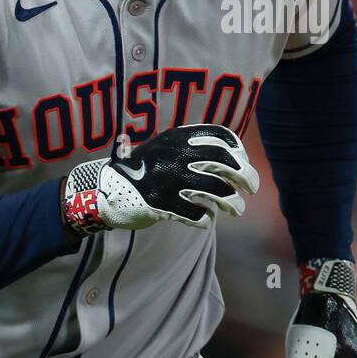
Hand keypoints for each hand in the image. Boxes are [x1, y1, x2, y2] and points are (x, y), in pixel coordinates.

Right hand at [62, 124, 258, 234]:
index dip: (238, 150)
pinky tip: (207, 220)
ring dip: (231, 202)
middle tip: (252, 187)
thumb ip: (192, 148)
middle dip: (244, 176)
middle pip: (223, 163)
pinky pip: (195, 215)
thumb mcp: (164, 147)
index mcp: (177, 138)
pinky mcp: (160, 205)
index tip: (244, 161)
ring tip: (236, 209)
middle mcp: (175, 156)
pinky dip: (206, 220)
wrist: (104, 188)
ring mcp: (168, 181)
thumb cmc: (143, 170)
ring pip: (215, 192)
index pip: (219, 137)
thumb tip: (233, 156)